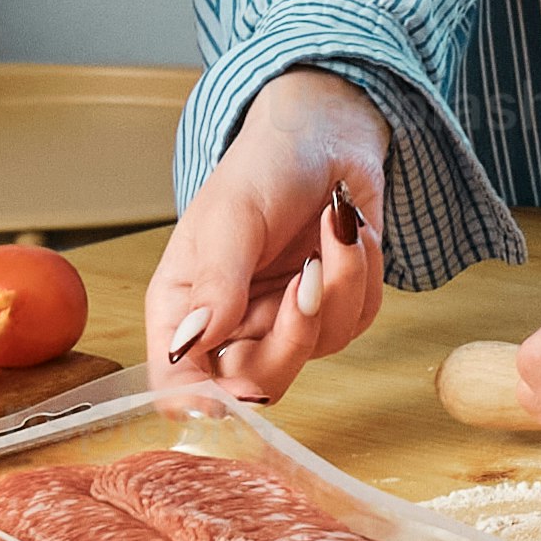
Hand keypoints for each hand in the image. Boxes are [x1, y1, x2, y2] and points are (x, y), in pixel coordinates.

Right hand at [145, 70, 390, 400]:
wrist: (325, 135)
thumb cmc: (262, 167)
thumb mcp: (232, 217)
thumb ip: (216, 281)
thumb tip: (192, 344)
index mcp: (184, 309)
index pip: (178, 386)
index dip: (202, 404)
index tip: (235, 391)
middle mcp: (232, 326)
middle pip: (258, 383)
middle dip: (294, 334)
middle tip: (308, 276)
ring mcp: (285, 322)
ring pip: (320, 347)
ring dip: (338, 282)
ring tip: (333, 223)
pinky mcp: (334, 310)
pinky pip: (358, 320)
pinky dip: (362, 272)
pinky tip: (346, 230)